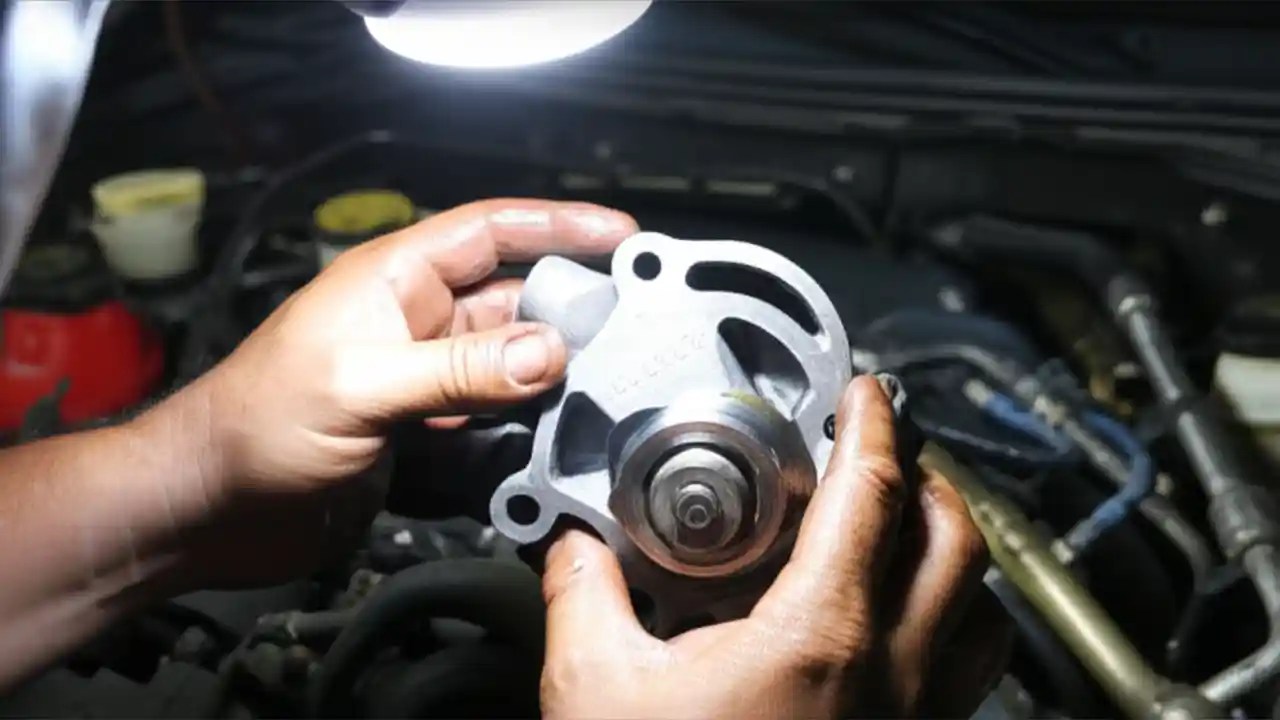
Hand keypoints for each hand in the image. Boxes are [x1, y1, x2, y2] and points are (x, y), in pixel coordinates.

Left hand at [174, 199, 637, 584]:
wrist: (211, 507)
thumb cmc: (252, 427)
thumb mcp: (359, 386)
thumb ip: (456, 370)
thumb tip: (545, 352)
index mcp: (392, 279)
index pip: (491, 231)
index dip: (558, 225)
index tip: (620, 234)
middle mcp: (413, 318)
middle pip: (513, 294)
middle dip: (572, 302)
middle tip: (633, 320)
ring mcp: (420, 371)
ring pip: (508, 354)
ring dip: (553, 365)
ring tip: (607, 375)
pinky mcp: (422, 421)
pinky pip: (491, 406)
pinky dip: (525, 413)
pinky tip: (555, 424)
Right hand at [540, 376, 1013, 718]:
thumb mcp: (595, 690)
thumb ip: (582, 595)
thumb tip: (571, 544)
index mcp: (819, 637)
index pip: (872, 494)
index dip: (873, 425)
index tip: (865, 393)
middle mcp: (890, 675)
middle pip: (952, 537)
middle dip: (922, 474)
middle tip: (877, 452)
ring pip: (982, 607)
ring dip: (952, 550)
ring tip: (904, 527)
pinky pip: (972, 673)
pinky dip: (958, 624)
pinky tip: (908, 625)